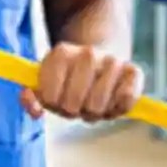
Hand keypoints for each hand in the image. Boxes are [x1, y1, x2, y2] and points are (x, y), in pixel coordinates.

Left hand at [20, 43, 142, 122]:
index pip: (50, 97)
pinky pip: (125, 101)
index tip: (54, 98)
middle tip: (75, 103)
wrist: (100, 57)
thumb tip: (35, 111)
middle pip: (73, 104)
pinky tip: (111, 101)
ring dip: (93, 112)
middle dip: (72, 110)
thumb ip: (32, 98)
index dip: (52, 104)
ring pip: (97, 105)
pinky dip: (117, 109)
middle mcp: (87, 53)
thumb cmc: (68, 78)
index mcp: (61, 53)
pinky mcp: (134, 72)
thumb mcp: (45, 82)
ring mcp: (112, 61)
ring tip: (91, 102)